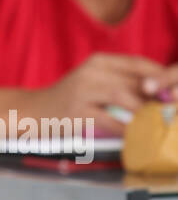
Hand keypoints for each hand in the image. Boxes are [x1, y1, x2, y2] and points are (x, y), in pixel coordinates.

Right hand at [39, 53, 177, 134]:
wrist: (35, 111)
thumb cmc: (72, 99)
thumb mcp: (95, 82)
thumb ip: (122, 83)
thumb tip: (158, 94)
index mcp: (99, 61)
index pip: (138, 63)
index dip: (160, 76)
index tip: (173, 91)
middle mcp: (91, 71)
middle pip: (134, 81)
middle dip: (157, 97)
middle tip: (170, 111)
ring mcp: (83, 91)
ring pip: (124, 97)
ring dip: (145, 111)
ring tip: (157, 123)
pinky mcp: (78, 112)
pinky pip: (111, 121)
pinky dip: (127, 130)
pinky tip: (137, 137)